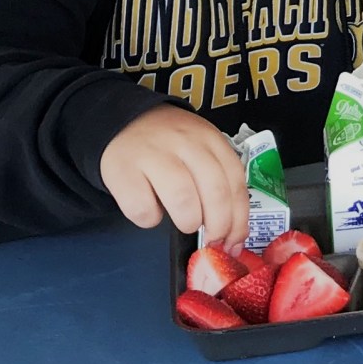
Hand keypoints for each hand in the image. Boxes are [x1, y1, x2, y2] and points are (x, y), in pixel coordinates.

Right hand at [99, 104, 249, 253]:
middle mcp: (186, 144)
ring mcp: (154, 155)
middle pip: (214, 192)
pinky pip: (143, 208)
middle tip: (212, 241)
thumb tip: (232, 232)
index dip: (239, 218)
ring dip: (189, 221)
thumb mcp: (201, 148)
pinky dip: (150, 219)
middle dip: (218, 226)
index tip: (235, 241)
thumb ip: (218, 179)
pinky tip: (152, 211)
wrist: (124, 122)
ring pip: (183, 199)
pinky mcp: (123, 171)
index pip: (235, 182)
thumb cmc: (170, 144)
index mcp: (211, 139)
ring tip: (186, 223)